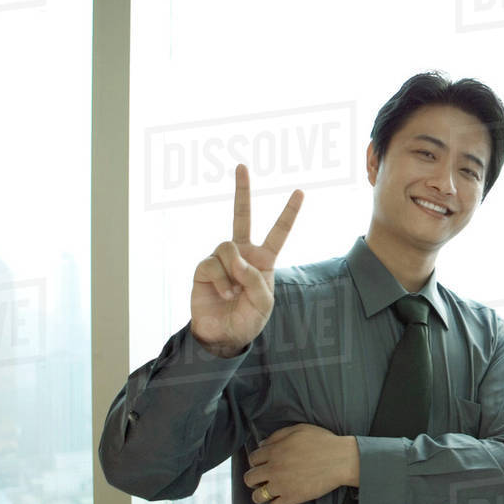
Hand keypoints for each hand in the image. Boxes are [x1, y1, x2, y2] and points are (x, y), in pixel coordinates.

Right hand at [190, 164, 302, 357]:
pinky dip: (221, 281)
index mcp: (263, 259)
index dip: (289, 213)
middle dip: (242, 191)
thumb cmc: (247, 318)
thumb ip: (255, 280)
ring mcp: (221, 259)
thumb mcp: (263, 303)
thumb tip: (236, 260)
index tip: (300, 192)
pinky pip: (213, 264)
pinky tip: (223, 294)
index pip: (279, 232)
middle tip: (241, 167)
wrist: (223, 336)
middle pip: (241, 216)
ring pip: (227, 246)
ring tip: (233, 292)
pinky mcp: (203, 268)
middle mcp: (242, 254)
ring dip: (233, 271)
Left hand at [243, 424, 359, 503]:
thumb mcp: (300, 429)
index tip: (264, 464)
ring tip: (269, 491)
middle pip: (249, 479)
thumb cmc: (323, 442)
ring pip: (257, 496)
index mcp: (274, 451)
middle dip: (254, 479)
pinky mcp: (292, 498)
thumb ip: (278, 435)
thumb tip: (262, 444)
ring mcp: (282, 485)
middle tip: (264, 478)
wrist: (341, 459)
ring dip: (261, 494)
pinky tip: (282, 498)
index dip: (257, 461)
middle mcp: (274, 469)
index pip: (252, 459)